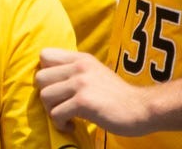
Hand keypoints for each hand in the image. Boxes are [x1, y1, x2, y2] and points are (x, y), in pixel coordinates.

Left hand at [36, 48, 154, 135]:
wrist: (141, 108)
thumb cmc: (117, 95)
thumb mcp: (95, 72)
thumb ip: (75, 70)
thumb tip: (49, 76)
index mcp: (81, 59)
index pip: (45, 55)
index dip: (46, 73)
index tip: (58, 88)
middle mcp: (79, 67)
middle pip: (40, 78)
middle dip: (47, 95)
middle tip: (60, 105)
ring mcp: (81, 84)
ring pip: (45, 96)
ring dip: (52, 111)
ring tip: (66, 117)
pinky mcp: (83, 102)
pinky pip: (56, 113)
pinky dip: (60, 124)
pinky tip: (72, 126)